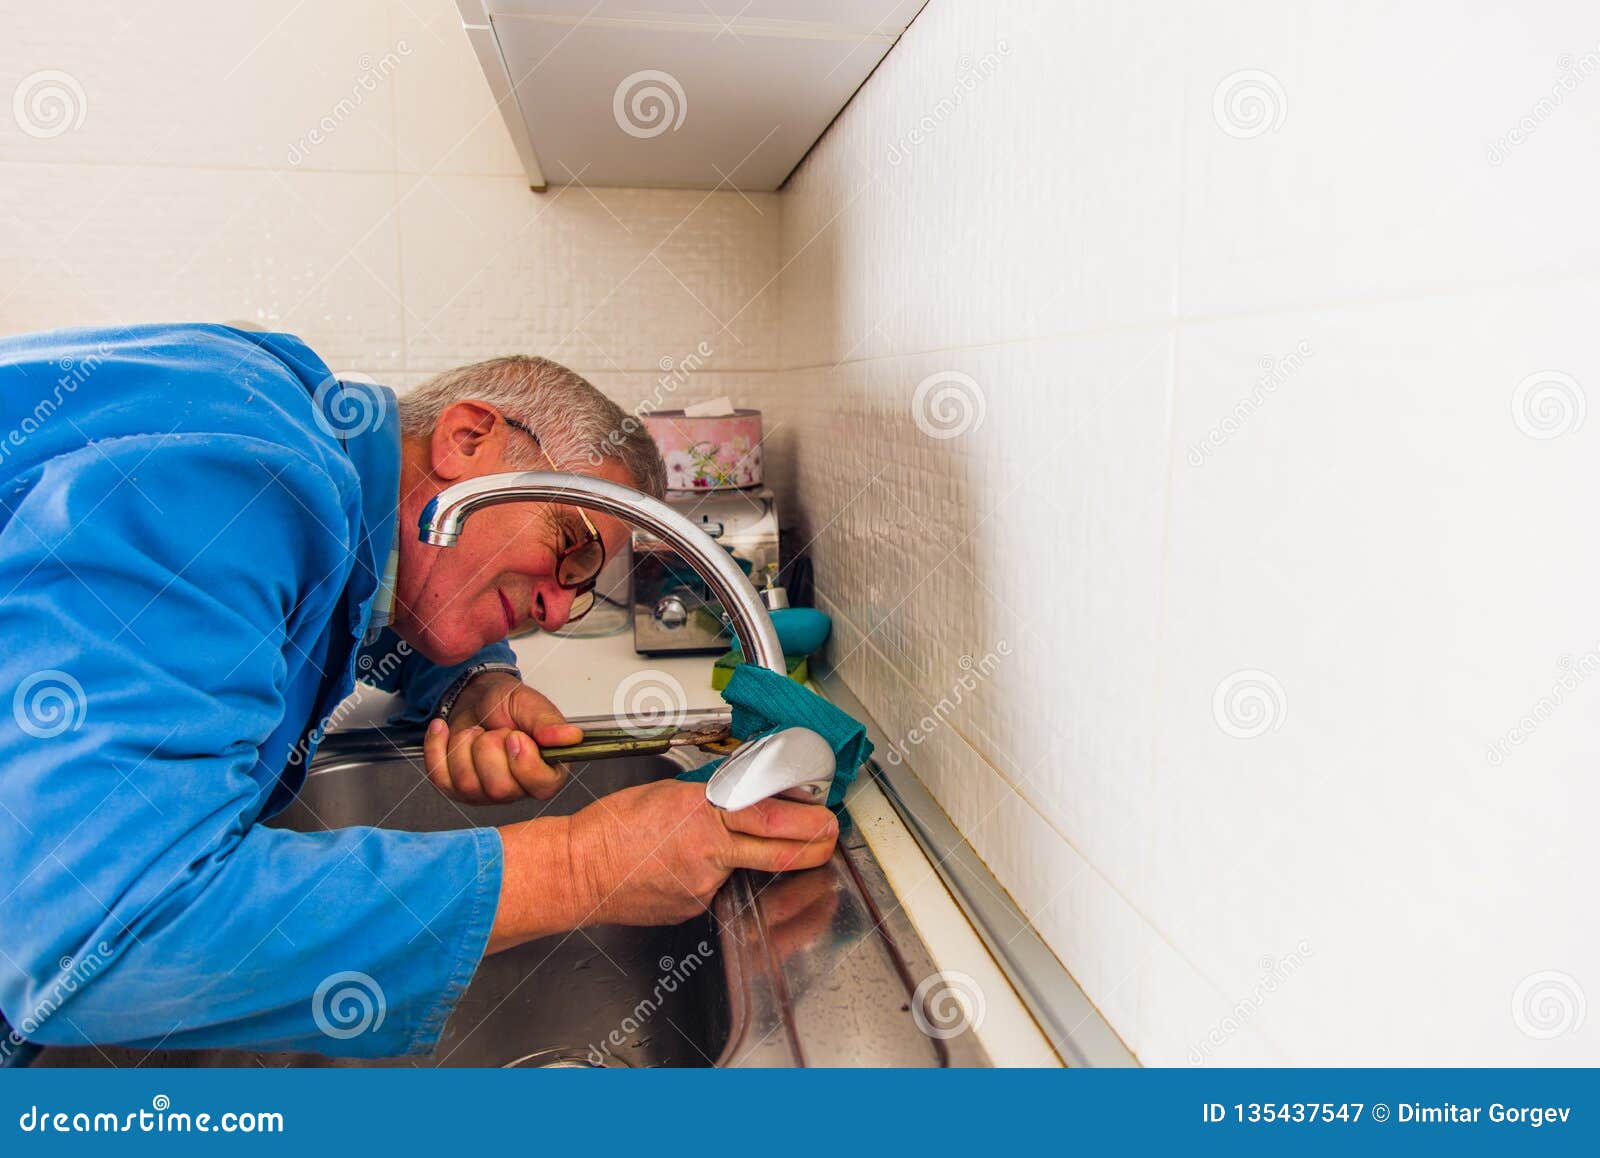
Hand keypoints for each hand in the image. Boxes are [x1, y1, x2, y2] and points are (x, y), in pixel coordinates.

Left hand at [423, 671, 582, 803]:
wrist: (478, 699)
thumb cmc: (509, 705)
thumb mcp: (531, 705)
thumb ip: (548, 723)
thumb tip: (571, 737)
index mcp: (547, 771)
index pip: (541, 786)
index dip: (524, 761)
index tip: (515, 735)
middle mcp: (518, 789)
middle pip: (499, 788)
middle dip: (490, 747)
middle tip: (495, 730)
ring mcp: (485, 793)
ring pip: (467, 784)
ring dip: (465, 746)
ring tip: (476, 730)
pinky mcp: (455, 789)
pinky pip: (439, 777)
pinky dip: (437, 746)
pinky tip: (443, 729)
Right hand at [487, 779, 838, 949]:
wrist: (576, 871)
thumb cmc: (610, 828)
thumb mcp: (669, 793)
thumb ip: (711, 797)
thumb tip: (748, 794)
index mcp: (699, 811)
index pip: (767, 814)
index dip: (804, 817)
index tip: (824, 813)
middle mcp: (706, 848)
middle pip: (778, 850)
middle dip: (814, 845)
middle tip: (829, 836)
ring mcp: (702, 883)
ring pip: (752, 871)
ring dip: (767, 860)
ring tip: (766, 849)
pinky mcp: (694, 906)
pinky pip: (723, 889)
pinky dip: (722, 877)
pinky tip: (698, 868)